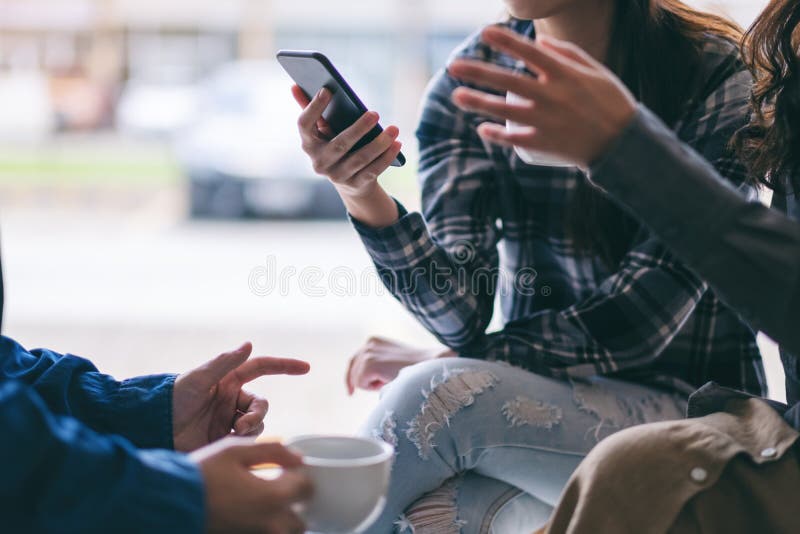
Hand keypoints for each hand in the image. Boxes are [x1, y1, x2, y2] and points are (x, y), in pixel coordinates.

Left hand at [173, 342, 309, 451]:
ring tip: (233, 435)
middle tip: (242, 426)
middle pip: (261, 405)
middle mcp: (232, 400)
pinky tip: (228, 443)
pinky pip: (245, 442)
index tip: (306, 367)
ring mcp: (229, 421)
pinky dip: (242, 443)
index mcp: (229, 380)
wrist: (155, 428)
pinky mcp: (224, 440)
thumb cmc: (173, 398)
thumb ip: (224, 362)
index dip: (285, 366)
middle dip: (257, 415)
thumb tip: (249, 344)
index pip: (263, 368)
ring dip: (250, 429)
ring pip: (257, 425)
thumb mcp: (198, 378)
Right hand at [192, 437, 312, 533]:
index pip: (306, 488)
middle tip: (276, 489)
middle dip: (293, 505)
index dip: (298, 475)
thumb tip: (298, 458)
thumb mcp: (236, 450)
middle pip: (301, 520)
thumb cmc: (200, 475)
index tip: (284, 470)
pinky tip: (248, 514)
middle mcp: (270, 524)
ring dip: (281, 521)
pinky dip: (264, 527)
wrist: (167, 504)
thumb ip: (273, 451)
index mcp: (272, 497)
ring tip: (262, 505)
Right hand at [291, 85, 401, 227]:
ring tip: (394, 129)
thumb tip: (294, 85)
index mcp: (308, 144)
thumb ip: (310, 108)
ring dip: (379, 144)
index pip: (304, 125)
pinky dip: (386, 157)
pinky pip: (373, 170)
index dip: (313, 108)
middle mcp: (319, 162)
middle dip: (358, 128)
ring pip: (360, 158)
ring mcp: (337, 176)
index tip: (327, 90)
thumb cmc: (334, 145)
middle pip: (339, 144)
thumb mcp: (323, 130)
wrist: (349, 182)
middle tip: (375, 113)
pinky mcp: (355, 185)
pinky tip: (397, 144)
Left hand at [345, 336, 454, 394]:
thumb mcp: (393, 361)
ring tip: (392, 378)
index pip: (354, 361)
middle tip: (386, 383)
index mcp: (374, 341)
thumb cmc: (415, 368)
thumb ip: (379, 364)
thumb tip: (362, 381)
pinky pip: (362, 385)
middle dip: (366, 382)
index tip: (350, 392)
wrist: (430, 366)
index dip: (351, 378)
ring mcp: (367, 352)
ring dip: (373, 385)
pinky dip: (374, 388)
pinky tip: (389, 379)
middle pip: (353, 371)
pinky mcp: (368, 364)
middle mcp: (368, 343)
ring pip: (358, 380)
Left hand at [447, 26, 636, 167]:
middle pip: (508, 81)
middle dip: (478, 72)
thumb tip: (540, 43)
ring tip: (456, 96)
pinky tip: (482, 129)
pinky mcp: (545, 143)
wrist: (623, 144)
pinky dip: (497, 135)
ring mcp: (547, 121)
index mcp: (565, 74)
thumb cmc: (610, 103)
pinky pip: (515, 139)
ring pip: (505, 111)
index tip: (484, 32)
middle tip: (453, 66)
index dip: (505, 41)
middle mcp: (552, 96)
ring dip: (478, 103)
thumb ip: (567, 54)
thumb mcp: (595, 71)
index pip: (529, 52)